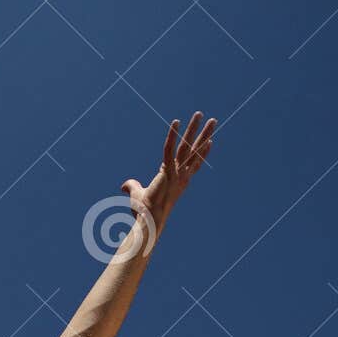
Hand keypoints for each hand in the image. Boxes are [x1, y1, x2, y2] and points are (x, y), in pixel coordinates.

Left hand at [122, 111, 216, 231]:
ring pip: (188, 147)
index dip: (201, 151)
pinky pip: (169, 150)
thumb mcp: (138, 195)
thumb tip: (124, 184)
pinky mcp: (167, 172)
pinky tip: (176, 121)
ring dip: (195, 129)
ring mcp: (177, 173)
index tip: (209, 140)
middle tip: (213, 120)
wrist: (147, 222)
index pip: (193, 162)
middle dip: (204, 134)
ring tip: (201, 114)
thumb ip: (132, 186)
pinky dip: (171, 136)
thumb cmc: (143, 212)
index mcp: (179, 181)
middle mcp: (182, 175)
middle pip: (195, 150)